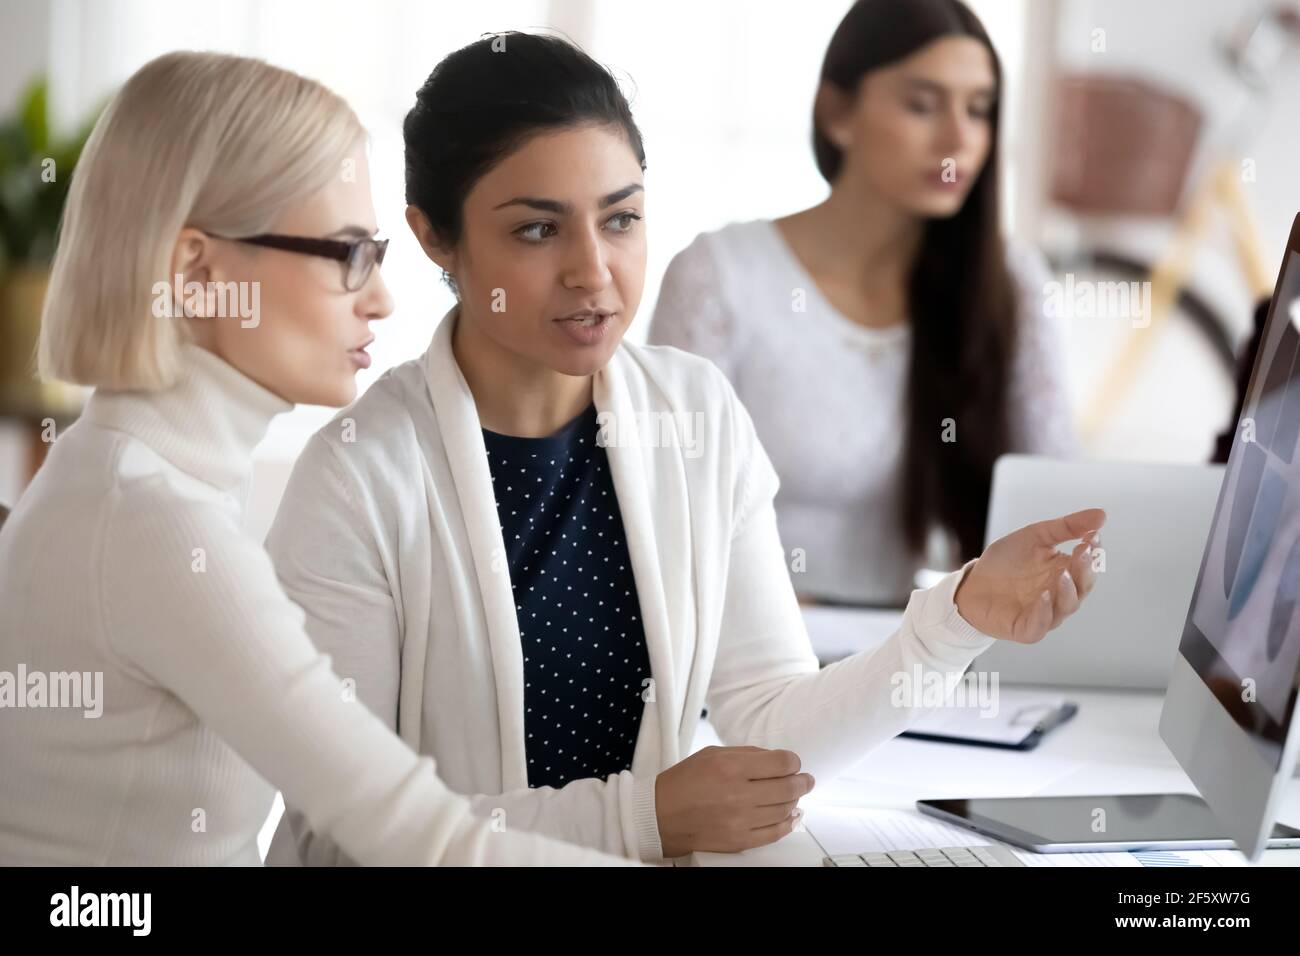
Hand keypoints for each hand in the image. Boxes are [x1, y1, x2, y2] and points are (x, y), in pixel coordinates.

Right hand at [655, 746, 814, 857]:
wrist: (661, 815)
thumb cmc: (683, 783)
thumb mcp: (713, 754)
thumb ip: (747, 754)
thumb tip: (776, 759)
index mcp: (730, 768)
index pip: (781, 763)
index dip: (793, 761)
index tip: (793, 763)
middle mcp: (738, 794)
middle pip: (788, 787)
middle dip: (802, 781)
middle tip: (806, 779)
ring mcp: (740, 821)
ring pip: (785, 810)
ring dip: (794, 800)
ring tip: (793, 795)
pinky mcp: (740, 840)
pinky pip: (775, 833)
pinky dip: (787, 823)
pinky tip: (790, 816)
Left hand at [954, 507, 1105, 643]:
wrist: (971, 583)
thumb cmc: (1006, 562)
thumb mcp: (1035, 536)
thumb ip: (1066, 527)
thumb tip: (1102, 515)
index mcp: (1065, 573)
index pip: (1088, 566)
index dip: (1093, 553)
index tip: (1092, 537)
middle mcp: (1060, 595)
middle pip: (1082, 588)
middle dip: (1084, 570)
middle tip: (1083, 552)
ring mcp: (1045, 614)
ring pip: (1066, 607)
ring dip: (1067, 592)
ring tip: (1063, 575)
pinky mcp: (1026, 629)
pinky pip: (1040, 624)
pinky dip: (1044, 612)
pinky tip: (1044, 596)